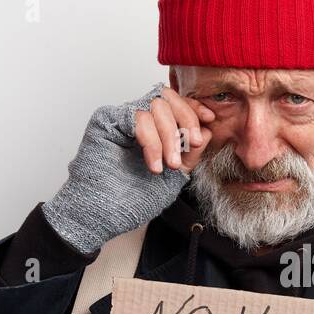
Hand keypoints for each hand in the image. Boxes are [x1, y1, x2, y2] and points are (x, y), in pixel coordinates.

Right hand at [41, 83, 211, 253]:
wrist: (104, 215)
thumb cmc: (133, 201)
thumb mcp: (174, 178)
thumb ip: (191, 155)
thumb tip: (208, 130)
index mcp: (152, 130)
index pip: (175, 104)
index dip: (193, 108)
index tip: (209, 120)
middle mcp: (136, 120)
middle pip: (167, 98)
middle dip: (186, 120)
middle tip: (193, 144)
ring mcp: (121, 119)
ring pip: (154, 105)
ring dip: (169, 135)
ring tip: (170, 164)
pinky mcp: (106, 120)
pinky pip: (137, 117)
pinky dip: (151, 140)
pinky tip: (153, 163)